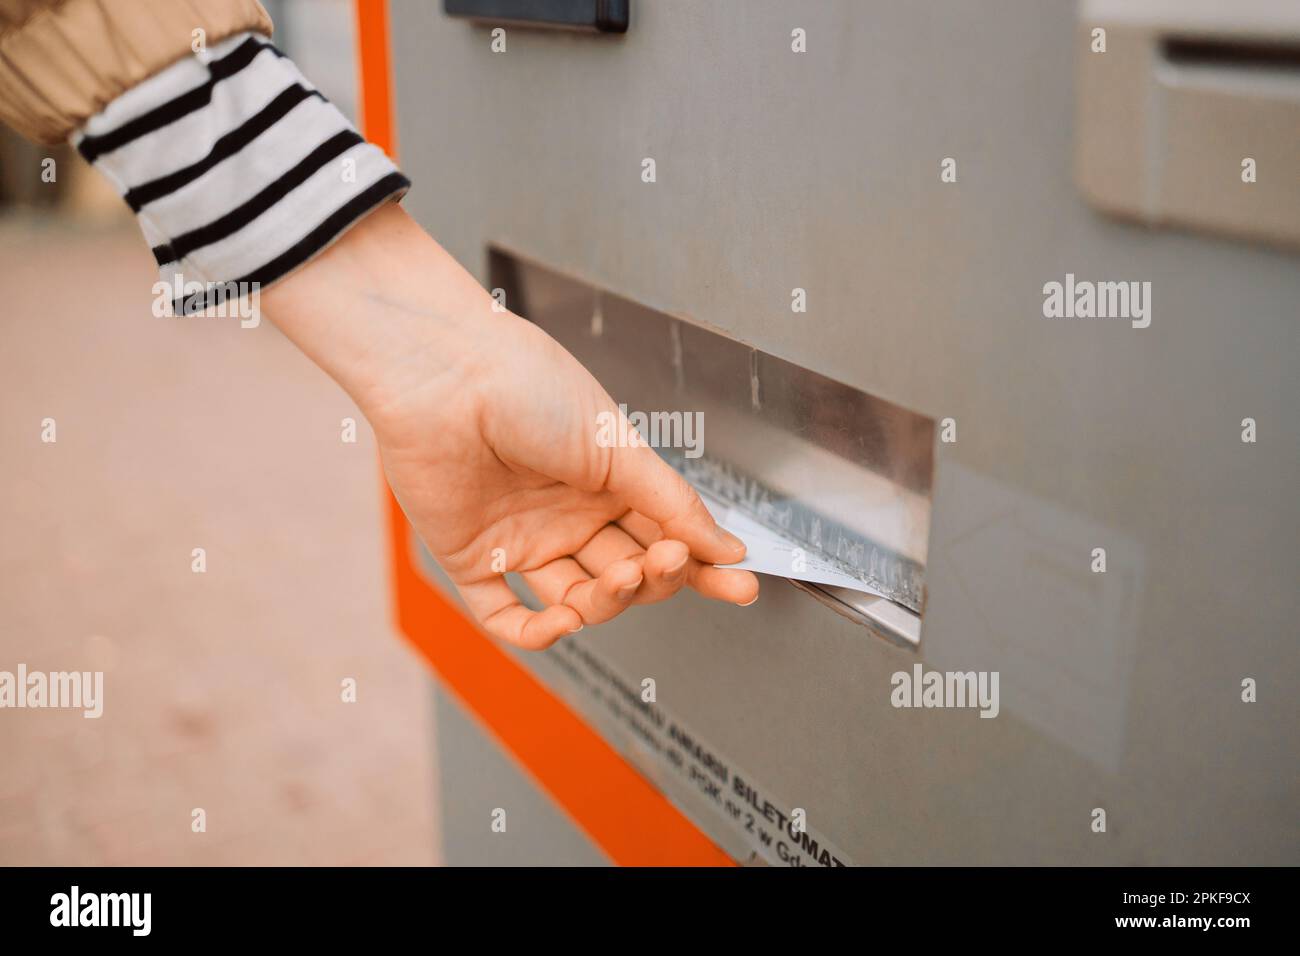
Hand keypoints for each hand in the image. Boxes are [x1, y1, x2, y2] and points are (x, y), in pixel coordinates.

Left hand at [263, 204, 757, 648]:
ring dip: (608, 600)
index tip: (739, 584)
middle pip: (627, 574)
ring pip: (577, 599)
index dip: (702, 566)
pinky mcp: (473, 558)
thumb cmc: (525, 384)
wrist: (444, 373)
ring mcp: (522, 538)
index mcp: (606, 481)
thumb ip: (673, 503)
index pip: (664, 537)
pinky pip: (506, 616)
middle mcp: (567, 514)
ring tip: (625, 576)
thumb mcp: (618, 445)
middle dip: (657, 576)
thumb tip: (726, 546)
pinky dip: (538, 632)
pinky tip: (564, 621)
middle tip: (672, 561)